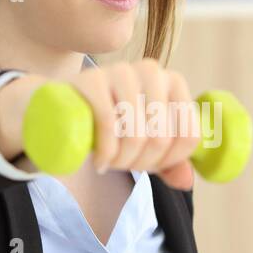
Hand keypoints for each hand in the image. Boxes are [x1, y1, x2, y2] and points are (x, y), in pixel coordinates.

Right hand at [0, 58, 200, 189]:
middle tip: (124, 167)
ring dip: (123, 161)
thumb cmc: (113, 124)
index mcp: (174, 82)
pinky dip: (106, 152)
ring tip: (111, 164)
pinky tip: (100, 162)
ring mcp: (121, 71)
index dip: (171, 161)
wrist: (64, 106)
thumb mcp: (145, 143)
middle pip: (162, 137)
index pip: (188, 135)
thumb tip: (187, 181)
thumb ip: (170, 162)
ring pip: (136, 133)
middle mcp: (152, 71)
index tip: (151, 167)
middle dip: (143, 163)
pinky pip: (108, 124)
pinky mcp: (92, 79)